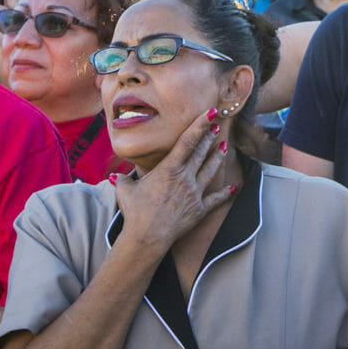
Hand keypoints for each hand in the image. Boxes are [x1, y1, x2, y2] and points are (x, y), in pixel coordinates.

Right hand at [111, 110, 230, 252]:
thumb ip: (122, 180)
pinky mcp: (199, 210)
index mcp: (169, 169)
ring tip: (225, 146)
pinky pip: (215, 199)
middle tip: (217, 126)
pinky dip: (225, 193)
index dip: (200, 125)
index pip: (187, 141)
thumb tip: (114, 177)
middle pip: (201, 153)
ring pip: (210, 171)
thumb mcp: (124, 190)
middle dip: (209, 138)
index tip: (211, 113)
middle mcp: (185, 178)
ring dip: (218, 157)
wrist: (148, 235)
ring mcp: (194, 193)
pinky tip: (233, 187)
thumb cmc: (135, 211)